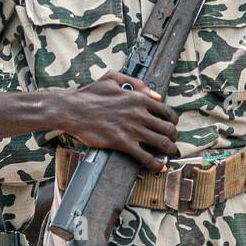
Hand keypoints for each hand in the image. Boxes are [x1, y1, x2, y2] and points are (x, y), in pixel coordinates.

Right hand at [58, 72, 178, 170]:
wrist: (72, 110)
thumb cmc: (89, 94)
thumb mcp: (112, 78)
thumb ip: (137, 84)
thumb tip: (155, 95)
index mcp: (139, 98)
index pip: (167, 112)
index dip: (173, 121)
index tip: (170, 126)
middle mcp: (139, 114)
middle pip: (169, 129)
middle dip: (174, 138)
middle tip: (171, 142)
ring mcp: (132, 129)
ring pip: (162, 143)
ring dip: (169, 151)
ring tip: (169, 154)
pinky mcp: (122, 143)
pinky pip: (146, 157)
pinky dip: (156, 164)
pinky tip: (160, 167)